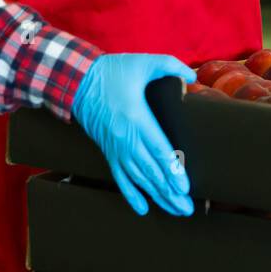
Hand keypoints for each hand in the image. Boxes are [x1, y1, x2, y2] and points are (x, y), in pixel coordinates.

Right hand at [70, 54, 195, 216]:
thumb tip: (193, 75)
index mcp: (136, 119)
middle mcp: (126, 139)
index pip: (157, 150)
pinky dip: (131, 194)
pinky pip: (120, 177)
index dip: (171, 170)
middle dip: (170, 191)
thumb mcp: (144, 62)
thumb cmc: (113, 71)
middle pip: (150, 171)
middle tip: (187, 207)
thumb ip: (171, 65)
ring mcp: (116, 148)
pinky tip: (143, 208)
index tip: (184, 186)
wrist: (77, 80)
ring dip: (157, 196)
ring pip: (138, 178)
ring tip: (176, 210)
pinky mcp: (108, 151)